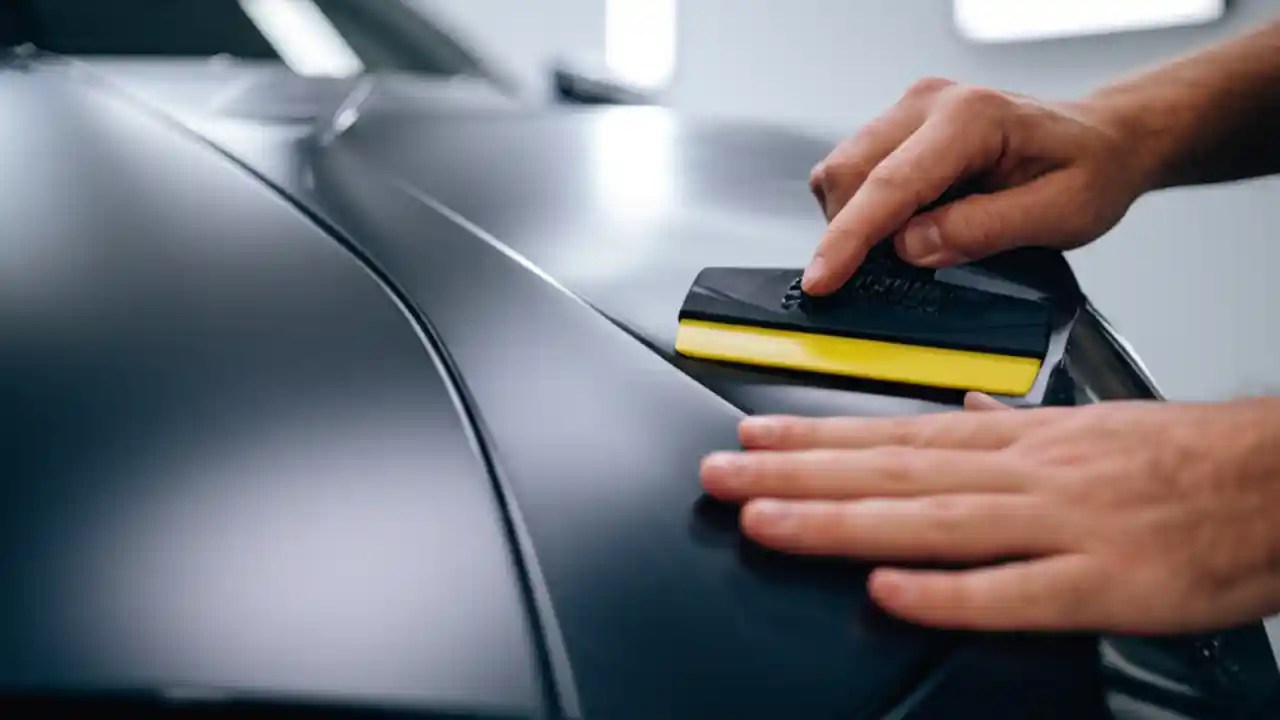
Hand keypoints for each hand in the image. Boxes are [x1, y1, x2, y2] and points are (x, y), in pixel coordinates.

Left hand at [700, 395, 1279, 632]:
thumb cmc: (1180, 457)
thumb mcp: (1083, 424)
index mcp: (1017, 440)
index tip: (752, 437)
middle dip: (796, 474)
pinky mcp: (1102, 582)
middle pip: (891, 473)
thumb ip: (1010, 422)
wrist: (1279, 480)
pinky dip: (947, 592)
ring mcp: (1059, 525)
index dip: (815, 437)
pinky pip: (1014, 592)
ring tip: (766, 519)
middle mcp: (1023, 473)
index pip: (894, 435)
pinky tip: (886, 592)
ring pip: (931, 522)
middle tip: (721, 474)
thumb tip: (953, 409)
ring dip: (841, 521)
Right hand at [803, 78, 1153, 294]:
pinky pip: (856, 173)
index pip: (890, 184)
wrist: (1102, 140)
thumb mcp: (1059, 214)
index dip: (849, 238)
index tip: (822, 281)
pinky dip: (866, 210)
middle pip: (847, 173)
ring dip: (857, 222)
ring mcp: (910, 111)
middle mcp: (929, 103)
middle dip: (850, 233)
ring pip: (842, 173)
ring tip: (913, 243)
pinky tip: (908, 224)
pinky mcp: (899, 127)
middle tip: (887, 275)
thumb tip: (910, 247)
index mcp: (971, 118)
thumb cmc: (1090, 172)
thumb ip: (983, 230)